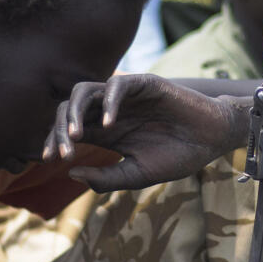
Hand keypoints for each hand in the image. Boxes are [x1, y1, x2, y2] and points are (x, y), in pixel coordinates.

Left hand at [43, 74, 250, 191]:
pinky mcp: (144, 84)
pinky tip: (109, 123)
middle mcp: (109, 111)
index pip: (67, 130)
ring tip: (77, 136)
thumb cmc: (177, 157)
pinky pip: (116, 85)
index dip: (54, 142)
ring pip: (83, 91)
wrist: (212, 141)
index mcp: (105, 132)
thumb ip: (105, 177)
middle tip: (62, 153)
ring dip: (75, 112)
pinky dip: (108, 101)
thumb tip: (70, 172)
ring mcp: (124, 96)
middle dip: (59, 130)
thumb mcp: (137, 175)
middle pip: (68, 109)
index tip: (50, 161)